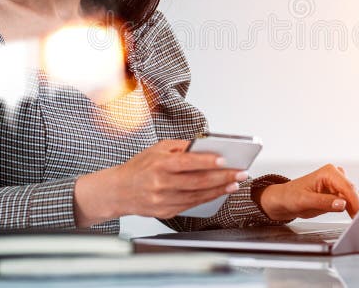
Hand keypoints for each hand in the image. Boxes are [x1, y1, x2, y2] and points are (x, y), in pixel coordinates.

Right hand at [73, 140, 245, 226]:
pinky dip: (208, 198)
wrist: (118, 191)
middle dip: (223, 177)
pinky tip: (219, 192)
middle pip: (198, 181)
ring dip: (219, 189)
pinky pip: (192, 205)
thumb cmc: (138, 168)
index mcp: (159, 165)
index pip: (188, 162)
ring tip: (234, 182)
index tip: (225, 159)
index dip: (208, 161)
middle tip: (240, 172)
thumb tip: (204, 146)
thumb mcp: (156, 149)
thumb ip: (181, 146)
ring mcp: (164, 200)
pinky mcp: (166, 212)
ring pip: (198, 196)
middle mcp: (161, 184)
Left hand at [255, 164, 358, 220]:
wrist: (284, 200)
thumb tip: (342, 203)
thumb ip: (324, 202)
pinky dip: (356, 209)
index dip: (356, 202)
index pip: (348, 187)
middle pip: (353, 192)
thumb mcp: (304, 201)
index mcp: (329, 172)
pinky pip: (351, 201)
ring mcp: (338, 185)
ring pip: (355, 197)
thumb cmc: (290, 196)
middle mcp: (336, 175)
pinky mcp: (338, 194)